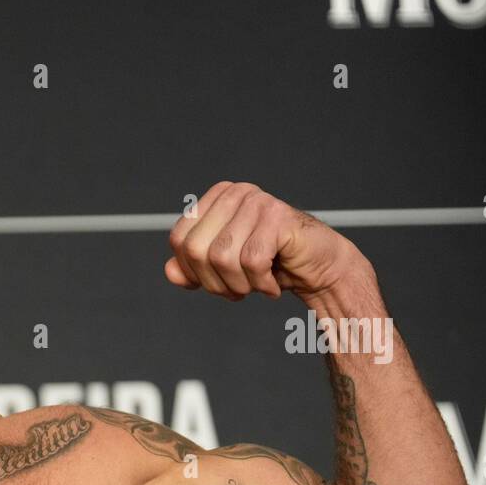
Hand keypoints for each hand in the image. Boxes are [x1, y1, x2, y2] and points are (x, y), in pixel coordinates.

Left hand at [164, 182, 362, 301]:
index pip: (179, 240)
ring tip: (256, 287)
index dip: (191, 271)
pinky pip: (252, 261)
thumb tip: (170, 271)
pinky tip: (272, 285)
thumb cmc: (269, 264)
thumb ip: (191, 269)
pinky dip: (261, 284)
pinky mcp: (278, 217)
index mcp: (216, 199)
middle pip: (196, 250)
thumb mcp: (223, 269)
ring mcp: (257, 202)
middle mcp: (235, 193)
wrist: (316, 267)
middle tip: (237, 291)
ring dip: (238, 285)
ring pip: (222, 257)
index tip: (215, 283)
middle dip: (214, 283)